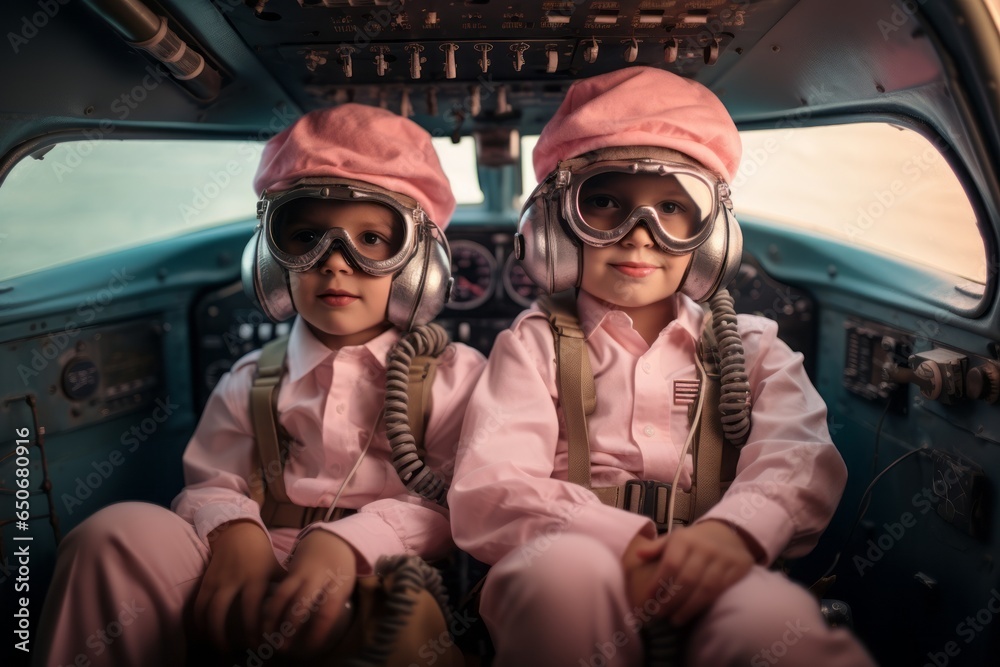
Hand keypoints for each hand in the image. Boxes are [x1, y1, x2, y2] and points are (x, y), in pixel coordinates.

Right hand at [193, 520, 281, 652]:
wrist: (238, 532)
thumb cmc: (261, 554)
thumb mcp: (276, 568)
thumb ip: (286, 588)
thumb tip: (298, 611)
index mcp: (255, 577)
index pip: (250, 607)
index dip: (252, 628)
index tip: (258, 644)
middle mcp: (233, 579)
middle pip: (221, 612)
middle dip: (223, 635)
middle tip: (232, 652)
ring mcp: (217, 580)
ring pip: (206, 610)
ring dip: (209, 632)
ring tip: (218, 647)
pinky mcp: (206, 581)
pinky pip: (198, 605)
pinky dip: (199, 622)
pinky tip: (205, 634)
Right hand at [260, 530, 357, 656]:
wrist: (329, 539)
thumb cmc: (340, 569)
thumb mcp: (344, 586)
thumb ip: (332, 605)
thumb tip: (316, 632)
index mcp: (337, 583)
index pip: (328, 610)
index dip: (318, 631)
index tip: (311, 647)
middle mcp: (318, 577)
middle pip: (302, 602)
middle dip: (290, 625)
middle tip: (283, 647)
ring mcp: (301, 572)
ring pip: (284, 594)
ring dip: (273, 617)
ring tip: (267, 635)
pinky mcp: (289, 571)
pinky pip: (279, 590)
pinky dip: (272, 608)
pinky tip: (265, 622)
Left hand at [622, 520, 754, 624]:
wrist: (729, 532)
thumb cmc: (695, 540)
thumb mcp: (675, 538)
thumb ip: (657, 547)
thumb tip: (638, 554)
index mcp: (685, 539)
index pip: (670, 564)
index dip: (659, 583)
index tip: (649, 599)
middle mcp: (704, 548)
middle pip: (686, 579)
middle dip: (672, 600)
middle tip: (660, 614)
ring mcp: (722, 558)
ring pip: (704, 588)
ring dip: (688, 607)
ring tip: (675, 619)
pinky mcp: (737, 568)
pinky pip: (720, 590)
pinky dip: (705, 603)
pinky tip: (694, 613)